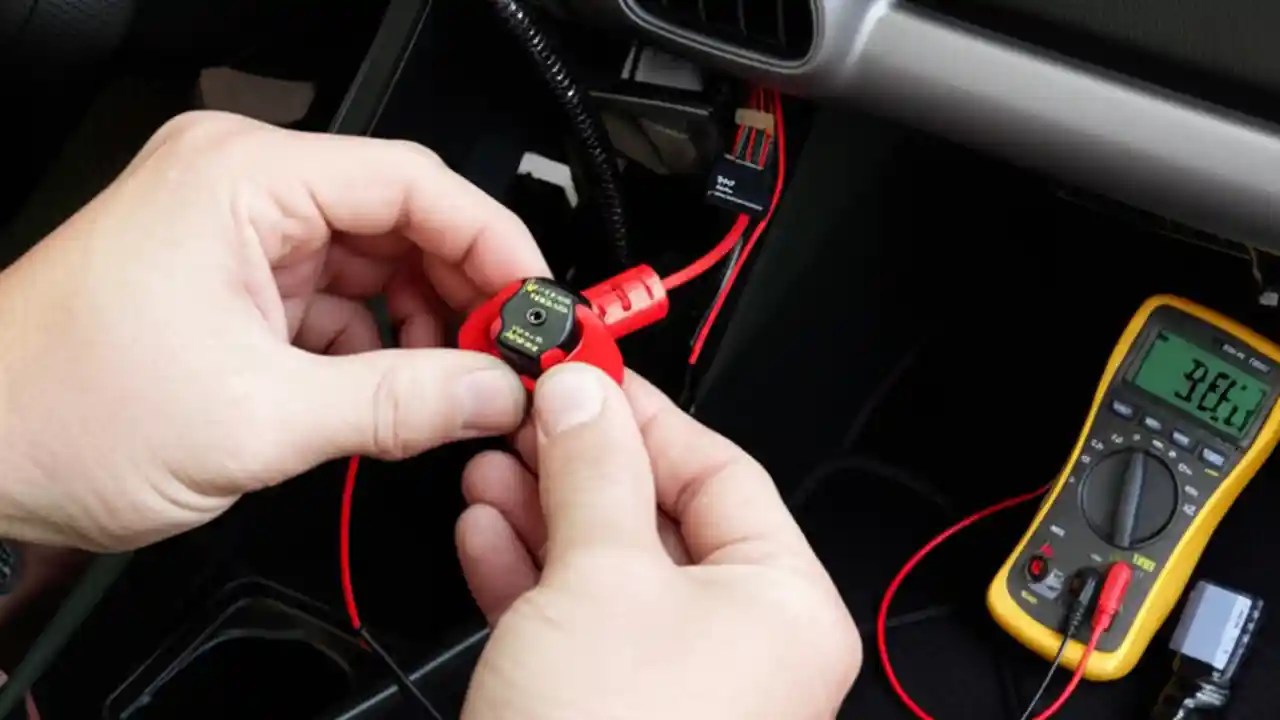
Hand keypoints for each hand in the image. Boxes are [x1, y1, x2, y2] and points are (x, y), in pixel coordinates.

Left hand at [0, 111, 546, 549]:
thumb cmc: (58, 412)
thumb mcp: (261, 420)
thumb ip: (400, 403)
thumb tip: (494, 392)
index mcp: (241, 179)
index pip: (413, 183)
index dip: (494, 244)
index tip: (538, 306)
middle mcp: (241, 188)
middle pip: (401, 219)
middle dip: (464, 291)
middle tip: (513, 357)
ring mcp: (238, 235)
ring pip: (375, 263)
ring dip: (423, 325)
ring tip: (459, 385)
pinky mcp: (236, 282)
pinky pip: (338, 299)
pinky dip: (378, 345)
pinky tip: (400, 391)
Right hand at [456, 365, 860, 719]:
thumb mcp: (600, 578)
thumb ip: (593, 472)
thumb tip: (582, 395)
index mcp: (780, 606)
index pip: (719, 472)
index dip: (645, 413)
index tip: (586, 367)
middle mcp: (738, 646)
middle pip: (656, 515)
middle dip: (581, 460)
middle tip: (528, 408)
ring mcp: (670, 681)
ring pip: (606, 566)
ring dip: (543, 509)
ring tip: (493, 462)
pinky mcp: (606, 706)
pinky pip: (573, 619)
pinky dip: (526, 571)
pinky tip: (485, 529)